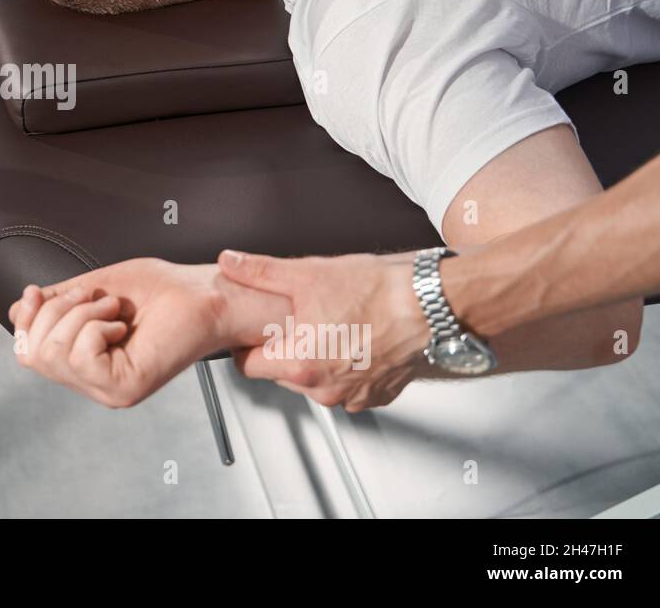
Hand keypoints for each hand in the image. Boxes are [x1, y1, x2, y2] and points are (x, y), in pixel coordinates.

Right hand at [8, 258, 241, 407]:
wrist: (203, 293)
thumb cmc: (162, 290)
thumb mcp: (92, 289)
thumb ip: (56, 303)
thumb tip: (17, 311)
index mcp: (85, 360)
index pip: (27, 352)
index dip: (24, 319)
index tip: (37, 291)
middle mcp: (93, 382)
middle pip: (33, 352)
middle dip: (55, 310)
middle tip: (94, 297)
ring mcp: (107, 391)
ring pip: (54, 352)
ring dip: (81, 313)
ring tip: (113, 309)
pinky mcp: (124, 390)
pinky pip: (80, 356)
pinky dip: (95, 326)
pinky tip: (121, 324)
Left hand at [218, 250, 429, 410]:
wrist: (429, 304)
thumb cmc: (377, 292)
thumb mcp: (307, 274)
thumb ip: (260, 272)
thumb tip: (230, 262)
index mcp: (301, 364)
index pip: (247, 366)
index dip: (247, 343)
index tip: (255, 329)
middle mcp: (325, 389)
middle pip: (281, 374)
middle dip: (284, 349)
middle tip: (298, 319)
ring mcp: (353, 397)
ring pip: (314, 382)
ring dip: (315, 360)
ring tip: (329, 326)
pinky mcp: (376, 396)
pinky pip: (347, 386)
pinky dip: (345, 368)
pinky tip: (353, 340)